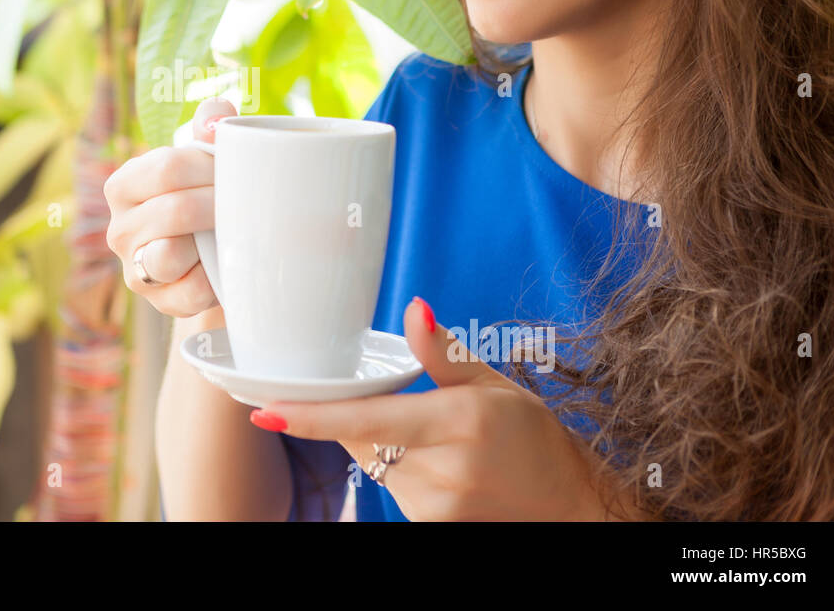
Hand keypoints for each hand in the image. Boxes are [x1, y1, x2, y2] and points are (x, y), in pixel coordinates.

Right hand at [103, 97, 236, 317]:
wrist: (212, 255)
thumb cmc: (205, 195)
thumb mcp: (205, 158)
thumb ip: (210, 125)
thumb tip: (217, 114)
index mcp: (123, 185)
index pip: (167, 167)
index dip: (211, 166)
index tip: (237, 169)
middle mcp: (119, 229)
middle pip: (175, 211)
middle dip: (219, 204)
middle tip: (247, 200)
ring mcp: (135, 269)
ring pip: (170, 255)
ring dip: (211, 241)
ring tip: (230, 229)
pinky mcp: (159, 301)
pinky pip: (190, 291)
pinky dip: (214, 277)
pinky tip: (224, 261)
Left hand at [248, 298, 645, 520]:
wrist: (568, 502)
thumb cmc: (532, 437)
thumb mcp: (492, 384)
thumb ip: (444, 352)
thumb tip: (414, 309)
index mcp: (458, 422)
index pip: (367, 419)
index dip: (313, 416)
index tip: (266, 409)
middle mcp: (443, 468)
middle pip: (362, 438)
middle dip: (358, 416)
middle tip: (389, 401)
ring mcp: (435, 504)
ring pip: (374, 462)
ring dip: (380, 443)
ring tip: (432, 436)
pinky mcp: (430, 524)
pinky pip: (390, 486)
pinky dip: (397, 466)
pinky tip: (435, 462)